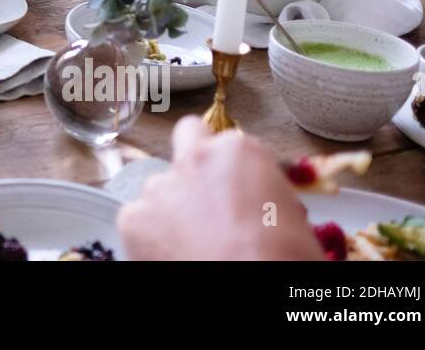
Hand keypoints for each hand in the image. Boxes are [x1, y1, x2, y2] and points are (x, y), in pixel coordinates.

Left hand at [116, 116, 324, 260]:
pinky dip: (149, 236)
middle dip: (194, 158)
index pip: (229, 145)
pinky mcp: (133, 218)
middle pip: (188, 136)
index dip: (234, 172)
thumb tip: (255, 205)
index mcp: (239, 153)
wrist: (248, 289)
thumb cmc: (282, 259)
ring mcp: (159, 187)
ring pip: (161, 187)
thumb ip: (262, 193)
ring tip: (191, 242)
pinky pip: (138, 219)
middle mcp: (195, 159)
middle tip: (204, 194)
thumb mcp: (291, 217)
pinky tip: (172, 255)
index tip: (237, 193)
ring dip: (172, 206)